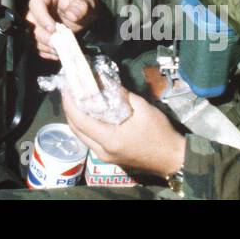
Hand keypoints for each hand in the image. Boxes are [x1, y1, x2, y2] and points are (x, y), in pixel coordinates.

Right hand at [26, 0, 99, 60]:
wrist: (85, 11)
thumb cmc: (84, 3)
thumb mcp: (86, 2)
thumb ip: (80, 7)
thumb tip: (71, 15)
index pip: (36, 3)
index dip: (42, 17)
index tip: (53, 29)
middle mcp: (39, 6)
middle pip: (31, 22)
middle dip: (44, 35)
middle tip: (58, 44)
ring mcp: (38, 20)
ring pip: (32, 35)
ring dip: (45, 45)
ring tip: (60, 49)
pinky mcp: (40, 32)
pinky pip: (37, 44)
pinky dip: (46, 51)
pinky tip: (57, 52)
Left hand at [61, 87, 185, 177]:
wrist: (173, 158)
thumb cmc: (160, 133)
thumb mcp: (142, 108)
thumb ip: (121, 94)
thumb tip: (104, 80)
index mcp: (109, 139)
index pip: (80, 120)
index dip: (69, 103)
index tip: (66, 87)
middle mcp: (102, 150)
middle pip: (75, 128)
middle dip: (69, 108)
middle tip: (70, 90)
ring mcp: (104, 156)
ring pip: (81, 135)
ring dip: (76, 117)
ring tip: (77, 98)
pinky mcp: (109, 157)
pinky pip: (90, 139)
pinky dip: (85, 125)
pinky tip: (89, 112)